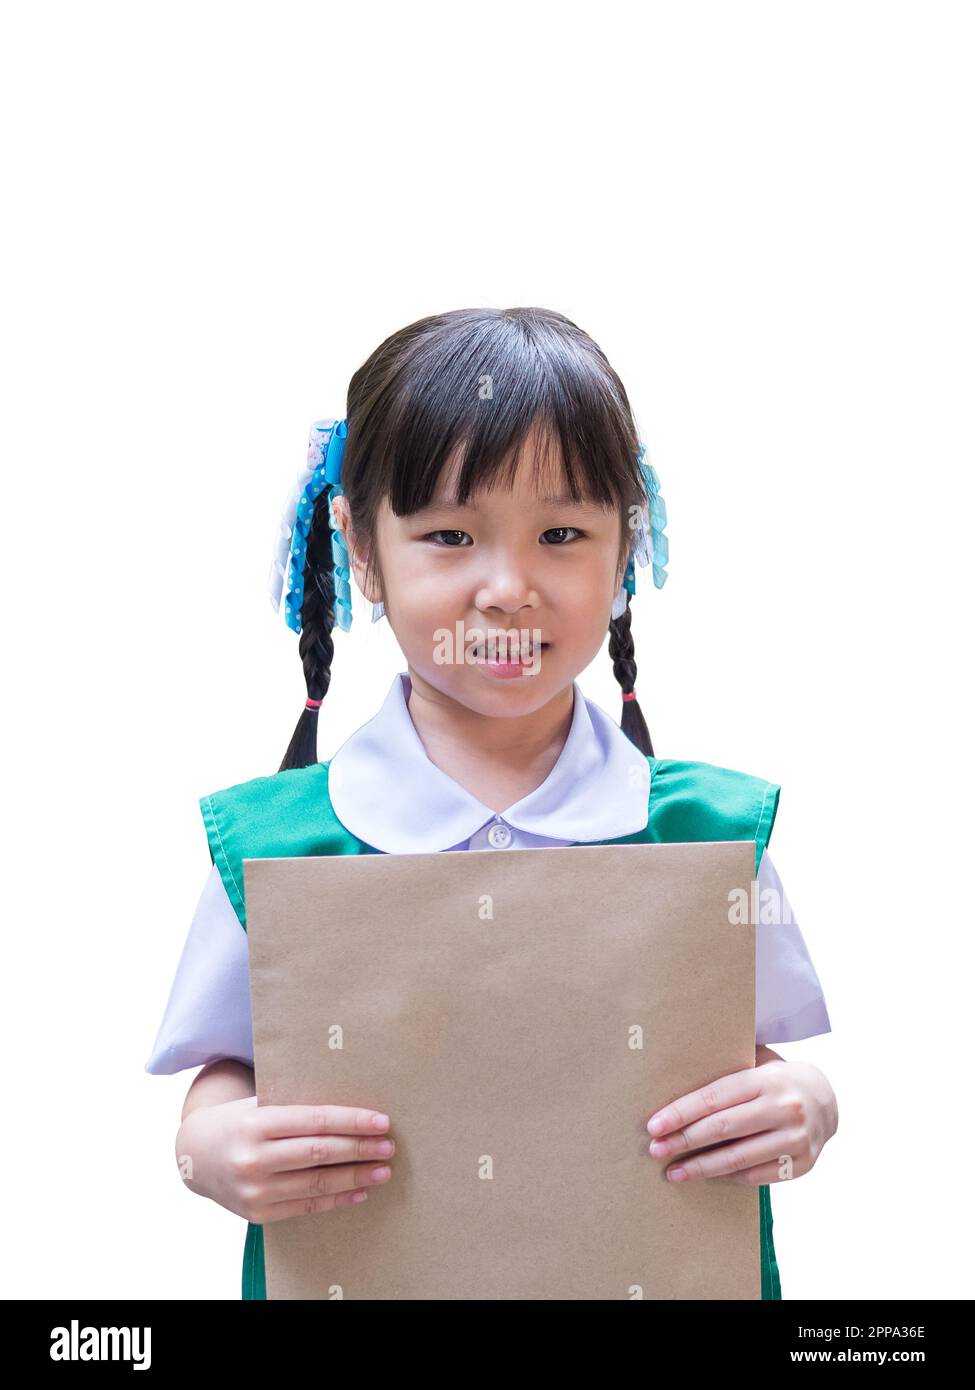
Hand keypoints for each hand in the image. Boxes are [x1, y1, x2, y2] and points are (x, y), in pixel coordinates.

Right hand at [175, 1097, 395, 1222]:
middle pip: (320, 1153)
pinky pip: (306, 1206)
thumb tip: (353, 1109)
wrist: (194, 1156)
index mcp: (256, 1122)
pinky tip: (359, 1191)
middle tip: (389, 1146)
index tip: (381, 1122)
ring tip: (382, 1170)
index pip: (316, 1121)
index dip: (352, 1122)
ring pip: (317, 1183)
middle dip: (360, 1149)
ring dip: (355, 1177)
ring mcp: (254, 1189)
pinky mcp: (257, 1213)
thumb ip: (296, 1107)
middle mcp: (253, 1157)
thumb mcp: (259, 1104)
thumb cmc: (239, 1121)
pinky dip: (336, 1199)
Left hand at [645, 1047, 837, 1185]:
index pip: (714, 1098)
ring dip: (699, 1167)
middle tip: (655, 1150)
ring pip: (736, 1158)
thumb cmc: (774, 1080)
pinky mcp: (801, 1164)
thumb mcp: (756, 1063)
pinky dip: (726, 1177)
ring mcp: (795, 1139)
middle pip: (721, 1129)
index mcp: (766, 1079)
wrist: (825, 1100)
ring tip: (673, 1173)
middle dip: (682, 1141)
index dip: (680, 1113)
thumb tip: (671, 1076)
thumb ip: (725, 1068)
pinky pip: (754, 1176)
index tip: (653, 1125)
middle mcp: (783, 1108)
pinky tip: (705, 1176)